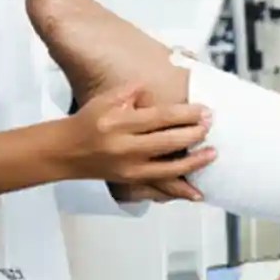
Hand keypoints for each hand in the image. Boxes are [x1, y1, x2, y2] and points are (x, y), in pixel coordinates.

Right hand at [65, 84, 215, 201]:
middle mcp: (125, 148)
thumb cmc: (89, 121)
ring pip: (167, 170)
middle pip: (167, 143)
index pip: (160, 118)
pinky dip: (178, 191)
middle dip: (194, 134)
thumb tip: (154, 88)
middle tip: (211, 125)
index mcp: (120, 123)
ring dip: (193, 163)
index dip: (185, 114)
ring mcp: (128, 169)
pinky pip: (158, 188)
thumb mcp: (106, 99)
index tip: (204, 110)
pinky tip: (196, 192)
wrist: (67, 152)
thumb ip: (131, 91)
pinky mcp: (130, 182)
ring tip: (213, 154)